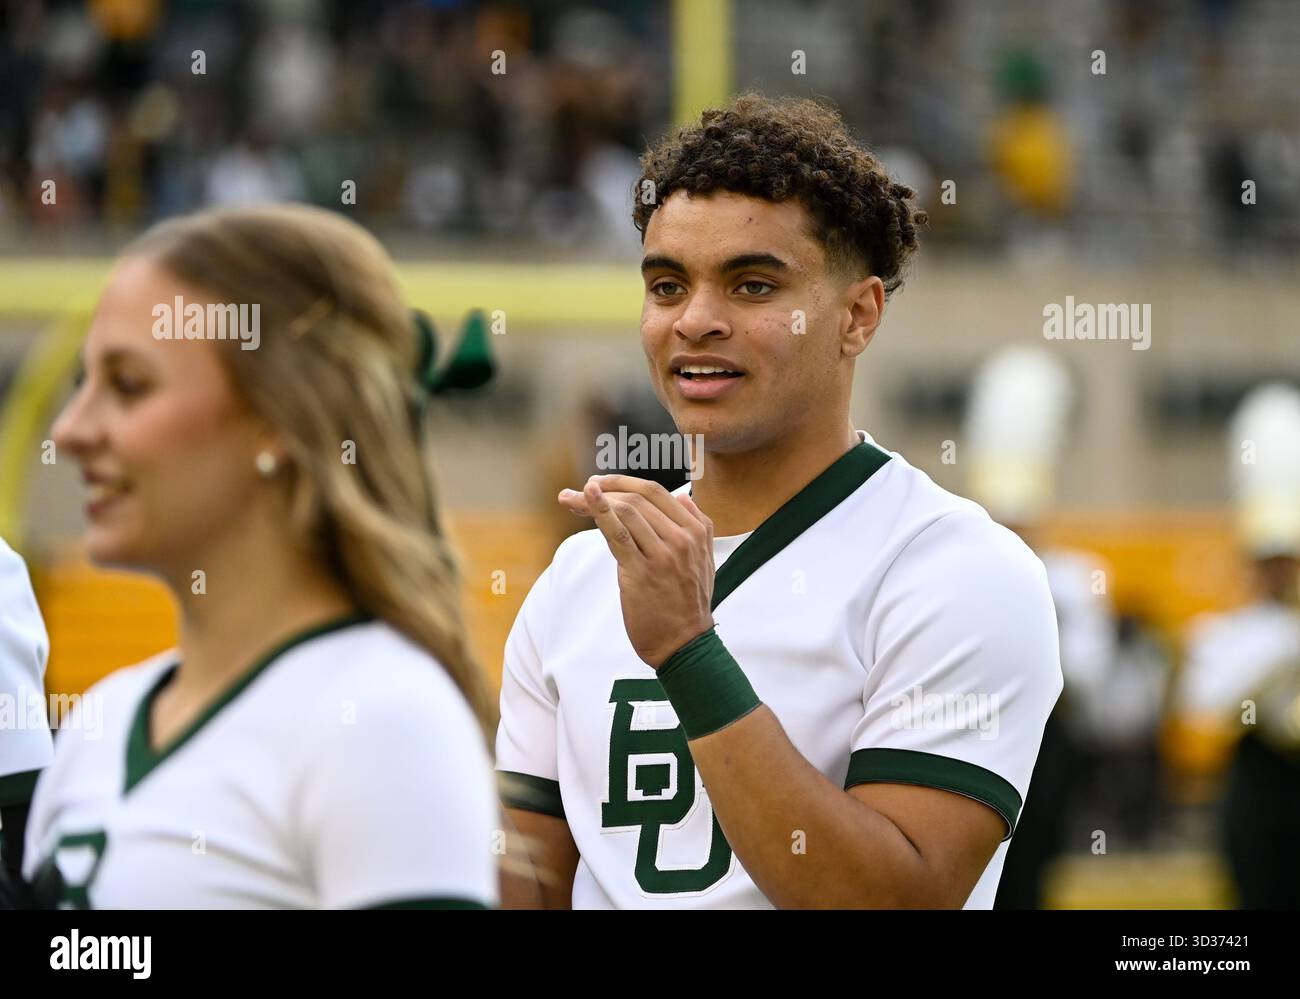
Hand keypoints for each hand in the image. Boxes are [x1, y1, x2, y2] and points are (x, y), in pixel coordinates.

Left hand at [558, 474, 714, 667]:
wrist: (684, 645)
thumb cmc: (689, 604)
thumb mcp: (706, 560)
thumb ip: (698, 526)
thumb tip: (682, 497)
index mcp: (697, 531)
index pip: (655, 492)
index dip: (623, 482)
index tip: (600, 483)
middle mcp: (682, 539)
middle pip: (637, 498)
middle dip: (603, 488)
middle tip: (576, 491)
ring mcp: (662, 555)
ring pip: (626, 511)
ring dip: (591, 500)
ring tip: (568, 498)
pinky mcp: (641, 573)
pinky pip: (618, 534)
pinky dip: (599, 512)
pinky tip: (585, 500)